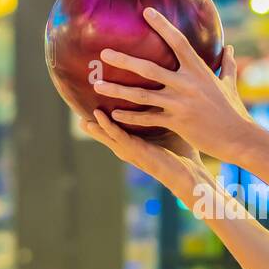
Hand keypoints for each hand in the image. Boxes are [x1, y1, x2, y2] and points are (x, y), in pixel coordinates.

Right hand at [78, 109, 208, 202]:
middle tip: (76, 110)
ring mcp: (131, 150)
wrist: (192, 174)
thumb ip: (166, 115)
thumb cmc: (184, 153)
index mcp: (135, 144)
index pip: (115, 129)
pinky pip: (118, 136)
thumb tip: (171, 93)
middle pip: (106, 133)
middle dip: (93, 123)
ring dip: (94, 124)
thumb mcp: (171, 129)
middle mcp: (129, 147)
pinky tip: (98, 114)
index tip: (91, 106)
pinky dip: (107, 125)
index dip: (104, 119)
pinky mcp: (136, 151)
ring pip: (107, 134)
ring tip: (79, 115)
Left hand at [93, 8, 255, 160]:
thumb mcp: (230, 85)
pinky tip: (113, 114)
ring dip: (117, 90)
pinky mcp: (176, 122)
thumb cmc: (234, 111)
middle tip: (103, 53)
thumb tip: (230, 47)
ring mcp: (180, 103)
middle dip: (124, 60)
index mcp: (199, 70)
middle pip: (149, 67)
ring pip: (141, 94)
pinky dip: (130, 117)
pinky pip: (148, 118)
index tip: (146, 11)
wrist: (240, 138)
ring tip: (97, 85)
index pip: (178, 41)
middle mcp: (187, 83)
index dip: (162, 25)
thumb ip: (227, 65)